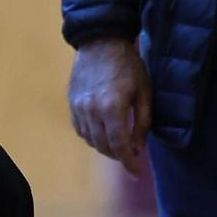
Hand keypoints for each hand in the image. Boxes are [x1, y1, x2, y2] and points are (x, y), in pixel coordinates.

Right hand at [68, 36, 151, 178]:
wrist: (101, 42)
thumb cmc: (128, 64)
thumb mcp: (144, 91)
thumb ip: (142, 121)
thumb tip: (138, 147)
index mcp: (112, 108)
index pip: (119, 146)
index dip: (129, 163)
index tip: (136, 174)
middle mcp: (92, 112)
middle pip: (104, 147)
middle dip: (119, 155)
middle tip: (131, 155)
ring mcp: (79, 110)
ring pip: (92, 141)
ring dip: (106, 147)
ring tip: (118, 142)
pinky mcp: (72, 106)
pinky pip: (82, 131)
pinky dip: (93, 136)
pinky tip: (103, 131)